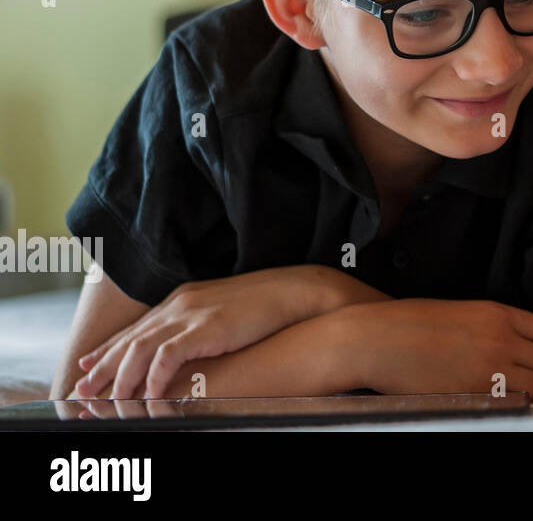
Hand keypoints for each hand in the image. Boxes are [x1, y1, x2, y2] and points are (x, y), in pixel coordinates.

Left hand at [72, 264, 366, 399]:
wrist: (294, 291)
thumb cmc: (264, 305)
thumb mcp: (221, 313)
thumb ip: (197, 326)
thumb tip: (183, 349)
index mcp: (182, 300)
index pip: (137, 327)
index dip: (109, 348)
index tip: (88, 365)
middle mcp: (179, 305)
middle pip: (130, 339)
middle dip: (103, 366)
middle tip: (80, 388)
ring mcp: (191, 314)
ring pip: (140, 349)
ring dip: (122, 377)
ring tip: (109, 400)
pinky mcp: (205, 327)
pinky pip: (168, 356)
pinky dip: (155, 378)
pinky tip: (150, 395)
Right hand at [341, 299, 532, 398]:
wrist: (376, 340)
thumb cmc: (411, 323)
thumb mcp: (462, 312)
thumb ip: (494, 325)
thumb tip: (516, 342)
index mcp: (498, 313)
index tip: (528, 355)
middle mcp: (501, 339)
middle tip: (520, 377)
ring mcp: (490, 367)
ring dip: (529, 391)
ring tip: (506, 390)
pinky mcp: (475, 393)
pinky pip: (514, 403)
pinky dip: (509, 404)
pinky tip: (489, 399)